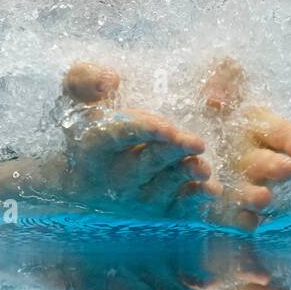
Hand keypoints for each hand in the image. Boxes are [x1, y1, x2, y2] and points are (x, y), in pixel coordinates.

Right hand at [52, 62, 218, 215]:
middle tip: (196, 143)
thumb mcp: (78, 97)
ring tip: (203, 167)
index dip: (142, 129)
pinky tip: (212, 190)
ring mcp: (137, 197)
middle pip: (146, 164)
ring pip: (164, 188)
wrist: (86, 178)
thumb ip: (86, 78)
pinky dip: (196, 201)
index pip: (118, 135)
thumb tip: (110, 79)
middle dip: (170, 153)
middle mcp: (115, 176)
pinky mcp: (158, 211)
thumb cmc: (91, 125)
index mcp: (96, 145)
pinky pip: (179, 209)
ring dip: (185, 177)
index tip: (164, 126)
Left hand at [200, 58, 290, 231]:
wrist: (156, 119)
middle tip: (285, 169)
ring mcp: (233, 181)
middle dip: (276, 167)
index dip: (289, 138)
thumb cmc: (187, 91)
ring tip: (262, 198)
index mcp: (253, 124)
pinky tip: (245, 222)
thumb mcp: (205, 73)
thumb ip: (220, 75)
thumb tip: (219, 88)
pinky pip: (226, 213)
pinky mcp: (212, 203)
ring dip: (257, 195)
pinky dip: (236, 219)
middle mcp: (248, 155)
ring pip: (250, 191)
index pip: (277, 131)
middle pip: (267, 163)